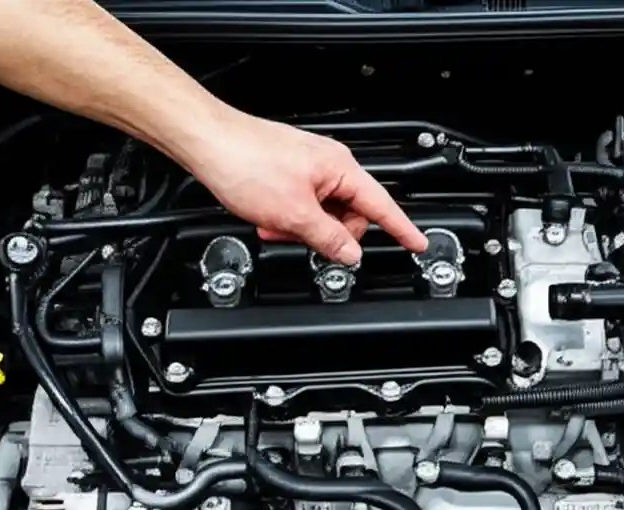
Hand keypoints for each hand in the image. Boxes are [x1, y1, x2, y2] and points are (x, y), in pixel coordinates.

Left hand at [181, 111, 427, 263]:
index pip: (382, 206)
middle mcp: (329, 164)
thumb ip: (328, 238)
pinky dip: (288, 216)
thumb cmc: (245, 161)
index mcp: (340, 169)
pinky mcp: (288, 170)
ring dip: (303, 228)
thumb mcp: (294, 214)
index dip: (402, 229)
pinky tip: (268, 219)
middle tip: (304, 241)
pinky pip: (302, 202)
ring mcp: (308, 167)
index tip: (417, 243)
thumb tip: (351, 254)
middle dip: (328, 234)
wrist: (206, 142)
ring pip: (321, 212)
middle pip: (348, 214)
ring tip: (275, 227)